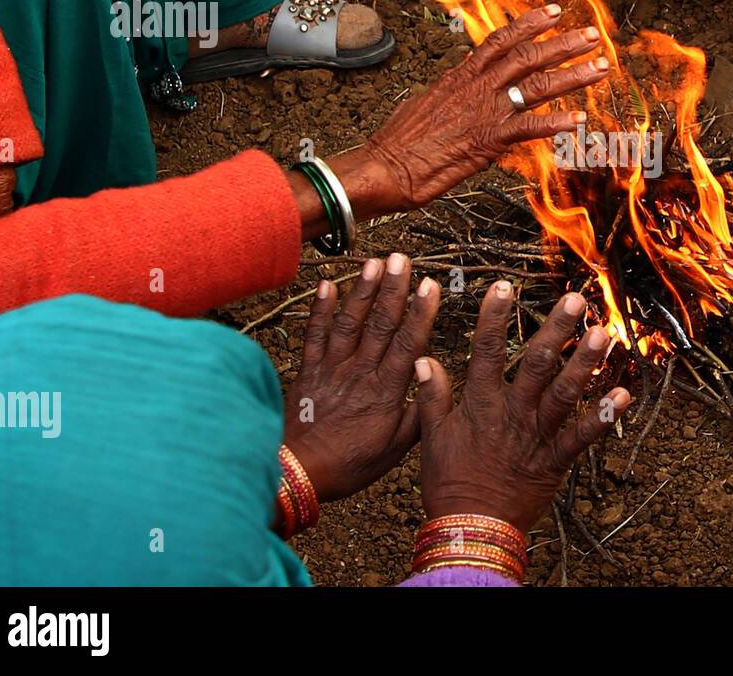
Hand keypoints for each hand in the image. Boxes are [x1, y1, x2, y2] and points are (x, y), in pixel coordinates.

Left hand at [283, 255, 439, 501]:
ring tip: (373, 262)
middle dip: (393, 289)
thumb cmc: (349, 465)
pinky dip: (320, 309)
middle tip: (402, 258)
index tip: (430, 285)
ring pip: (349, 323)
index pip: (407, 344)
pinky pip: (313, 335)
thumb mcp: (395, 450)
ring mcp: (331, 369)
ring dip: (362, 290)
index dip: (419, 313)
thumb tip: (435, 380)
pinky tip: (327, 284)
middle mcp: (359, 373)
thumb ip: (418, 414)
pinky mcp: (307, 371)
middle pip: (380, 324)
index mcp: (386, 391)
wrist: (297, 475)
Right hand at [352, 5, 609, 212]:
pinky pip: (528, 127)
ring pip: (536, 86)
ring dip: (572, 76)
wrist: (387, 165)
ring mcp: (485, 112)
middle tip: (593, 36)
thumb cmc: (399, 141)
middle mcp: (477, 87)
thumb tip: (457, 93)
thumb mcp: (425, 104)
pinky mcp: (488, 140)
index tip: (554, 12)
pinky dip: (555, 123)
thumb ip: (450, 95)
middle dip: (563, 45)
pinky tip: (578, 119)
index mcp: (461, 76)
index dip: (530, 25)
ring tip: (600, 68)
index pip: (500, 40)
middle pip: (527, 57)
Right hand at [413, 284, 631, 532]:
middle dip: (555, 329)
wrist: (471, 529)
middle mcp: (511, 413)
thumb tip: (423, 359)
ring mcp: (536, 435)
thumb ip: (431, 395)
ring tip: (604, 334)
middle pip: (535, 363)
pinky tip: (624, 394)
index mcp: (480, 403)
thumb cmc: (450, 484)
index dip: (494, 317)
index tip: (503, 287)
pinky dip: (604, 416)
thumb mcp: (431, 437)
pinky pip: (583, 436)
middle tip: (574, 300)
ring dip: (585, 362)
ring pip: (564, 393)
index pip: (485, 351)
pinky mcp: (556, 459)